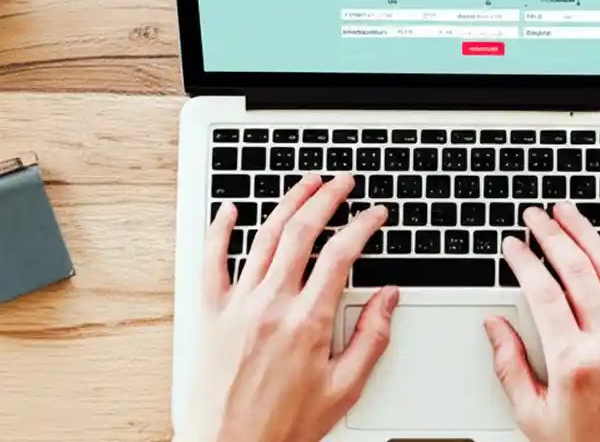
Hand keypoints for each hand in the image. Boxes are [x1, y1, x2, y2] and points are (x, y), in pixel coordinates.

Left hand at [177, 174, 396, 441]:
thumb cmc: (283, 428)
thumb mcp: (344, 389)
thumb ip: (371, 338)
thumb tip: (389, 299)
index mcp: (307, 322)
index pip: (341, 254)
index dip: (363, 225)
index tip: (375, 214)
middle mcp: (271, 305)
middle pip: (302, 232)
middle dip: (327, 198)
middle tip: (343, 182)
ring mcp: (237, 306)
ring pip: (263, 237)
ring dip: (287, 203)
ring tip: (306, 184)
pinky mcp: (210, 314)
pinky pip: (211, 261)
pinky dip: (220, 230)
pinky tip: (230, 210)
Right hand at [486, 203, 599, 441]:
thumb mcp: (534, 417)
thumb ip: (510, 367)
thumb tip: (494, 327)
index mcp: (572, 362)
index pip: (543, 293)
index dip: (524, 261)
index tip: (512, 245)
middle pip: (576, 271)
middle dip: (551, 236)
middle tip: (535, 217)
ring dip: (587, 235)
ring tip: (568, 213)